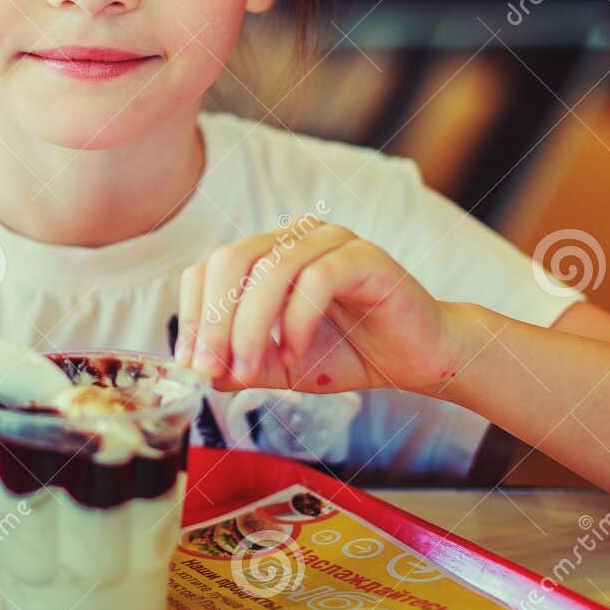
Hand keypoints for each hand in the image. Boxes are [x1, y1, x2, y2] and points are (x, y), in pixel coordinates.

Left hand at [173, 220, 457, 393]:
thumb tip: (199, 372)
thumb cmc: (350, 352)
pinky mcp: (364, 256)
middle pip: (231, 261)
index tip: (190, 366)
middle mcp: (294, 237)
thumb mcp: (282, 365)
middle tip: (211, 370)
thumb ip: (242, 364)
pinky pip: (316, 280)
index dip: (192, 314)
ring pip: (270, 271)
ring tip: (251, 371)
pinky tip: (296, 356)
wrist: (419, 357)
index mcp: (268, 253)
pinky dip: (297, 324)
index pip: (210, 268)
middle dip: (214, 322)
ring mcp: (330, 240)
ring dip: (251, 328)